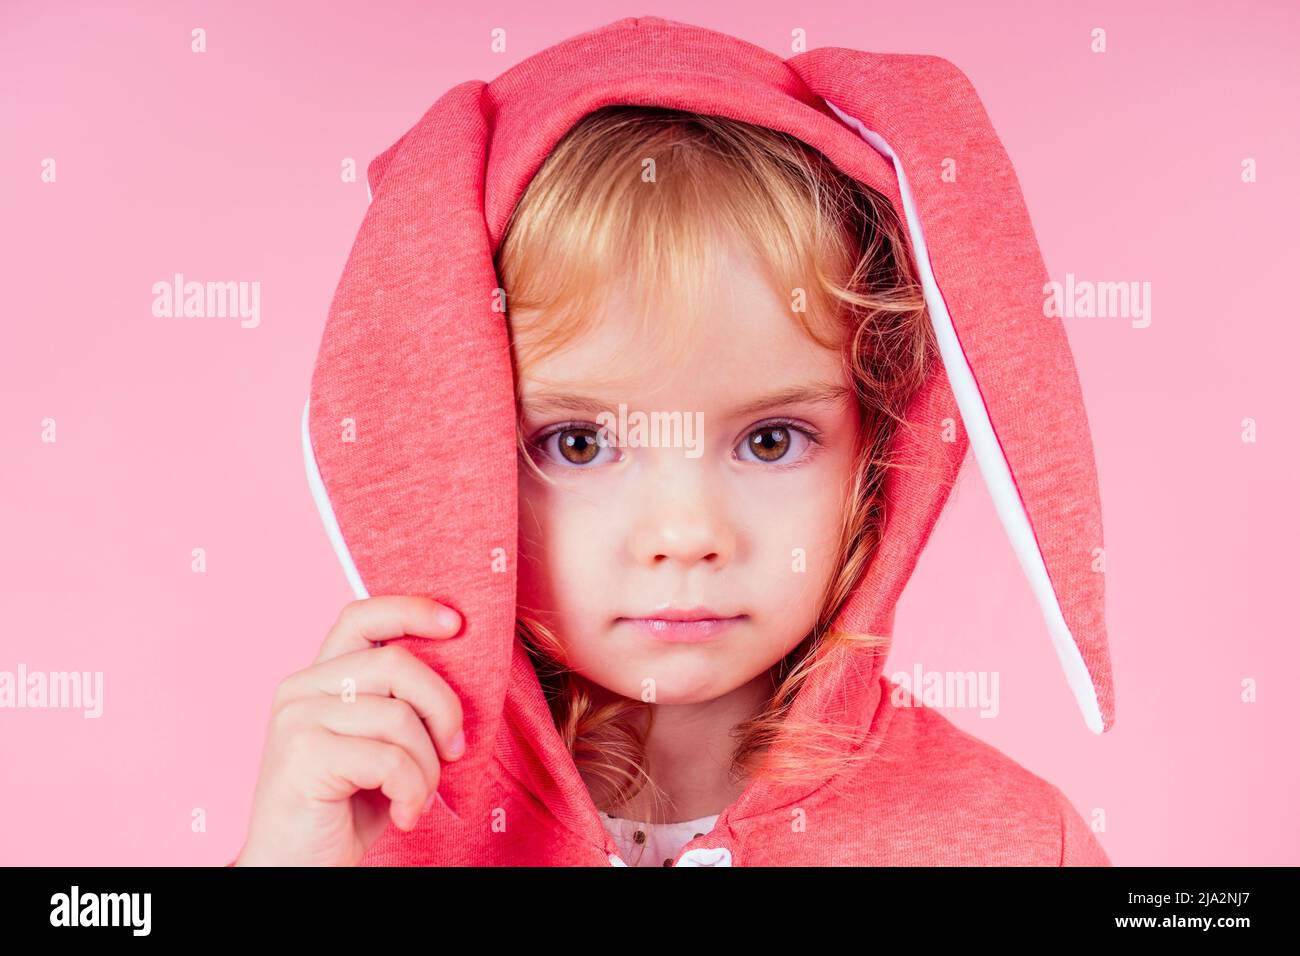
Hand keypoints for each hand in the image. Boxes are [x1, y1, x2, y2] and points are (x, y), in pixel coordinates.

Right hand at [233, 596, 465, 865]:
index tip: (457, 624)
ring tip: (418, 798)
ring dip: (427, 767)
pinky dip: (412, 791)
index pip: (362, 616)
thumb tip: (458, 672)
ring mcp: (297, 719)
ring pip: (400, 716)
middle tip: (454, 751)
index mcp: (319, 678)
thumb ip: (402, 705)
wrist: (295, 871)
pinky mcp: (304, 755)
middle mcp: (300, 688)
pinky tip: (404, 815)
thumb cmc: (345, 810)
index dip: (412, 610)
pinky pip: (390, 759)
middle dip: (443, 709)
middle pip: (398, 663)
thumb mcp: (381, 745)